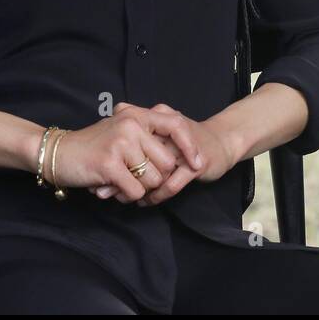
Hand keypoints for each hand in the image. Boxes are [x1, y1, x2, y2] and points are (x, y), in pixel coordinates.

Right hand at [47, 107, 185, 203]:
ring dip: (141, 189)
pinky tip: (113, 189)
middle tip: (137, 180)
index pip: (177, 125)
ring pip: (154, 179)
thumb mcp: (123, 132)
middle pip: (168, 162)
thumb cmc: (94, 146)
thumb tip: (180, 156)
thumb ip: (148, 139)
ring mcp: (121, 143)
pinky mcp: (109, 164)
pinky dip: (127, 196)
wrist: (58, 152)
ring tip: (122, 183)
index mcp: (138, 115)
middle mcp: (132, 125)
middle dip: (157, 178)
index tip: (199, 164)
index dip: (191, 146)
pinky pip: (136, 190)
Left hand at [89, 102, 238, 205]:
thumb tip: (107, 135)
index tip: (95, 175)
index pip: (129, 138)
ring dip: (135, 188)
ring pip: (152, 172)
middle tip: (101, 192)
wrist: (223, 141)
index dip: (111, 157)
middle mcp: (169, 130)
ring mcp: (183, 147)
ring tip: (122, 200)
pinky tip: (146, 201)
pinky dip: (156, 195)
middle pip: (138, 156)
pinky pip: (171, 184)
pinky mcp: (195, 164)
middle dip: (118, 176)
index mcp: (159, 117)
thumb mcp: (162, 130)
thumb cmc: (189, 138)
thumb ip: (138, 130)